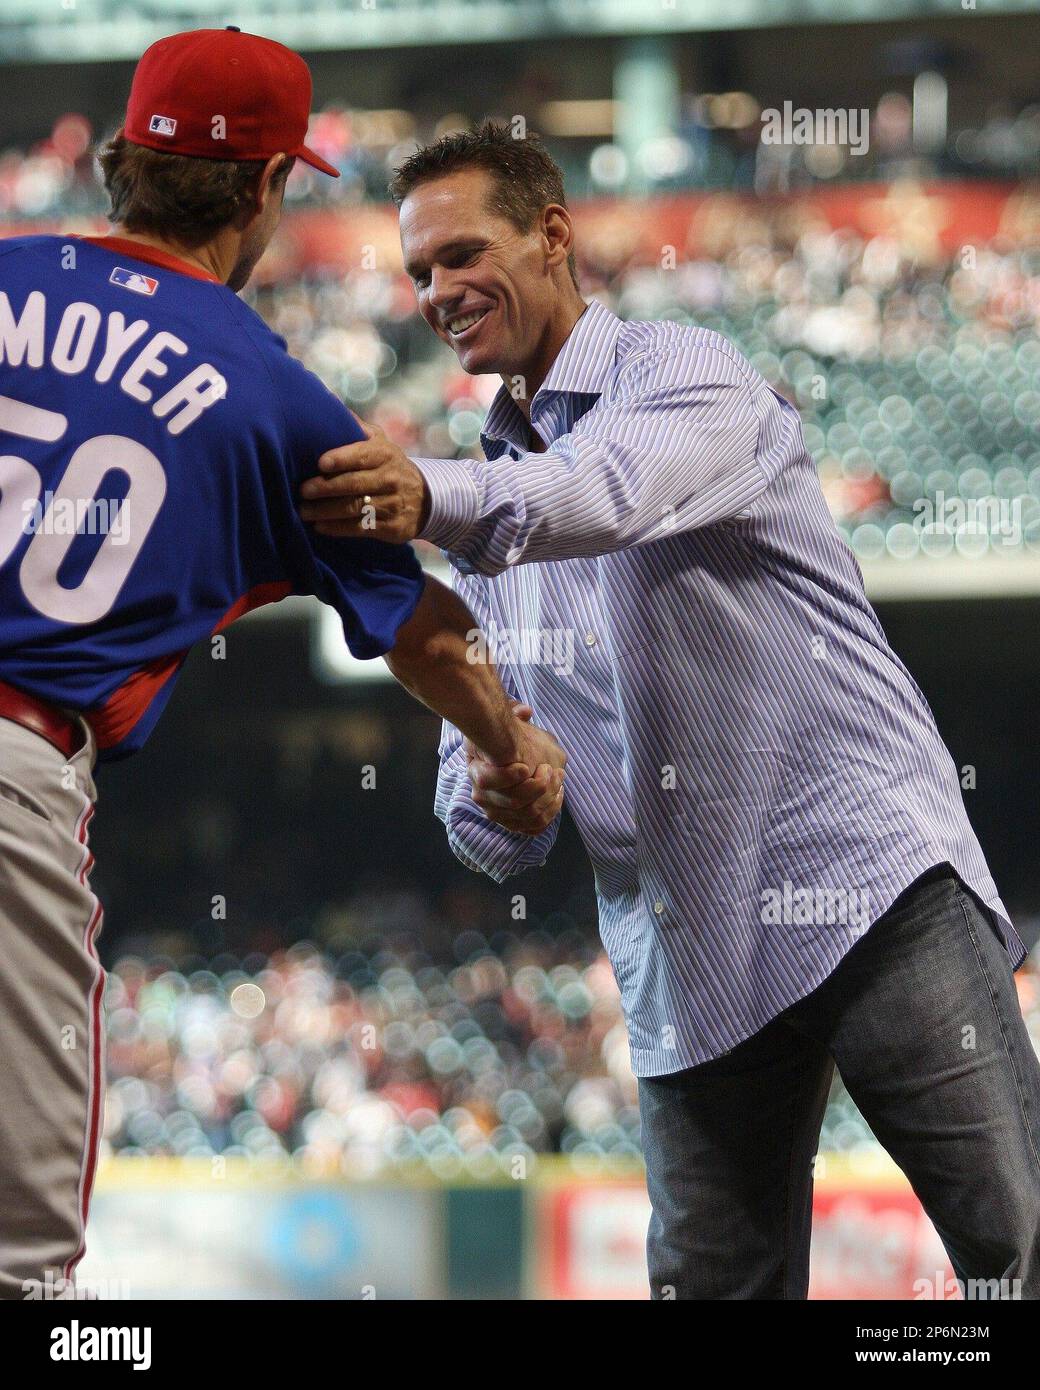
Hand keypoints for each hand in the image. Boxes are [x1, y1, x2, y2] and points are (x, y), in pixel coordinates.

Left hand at [299, 419, 429, 543]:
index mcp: (385, 454)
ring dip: (325, 511)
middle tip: (302, 490)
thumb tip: (327, 400)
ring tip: (303, 512)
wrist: (425, 499)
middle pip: (354, 484)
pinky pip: (360, 528)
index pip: (362, 455)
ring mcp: (392, 504)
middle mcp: (390, 479)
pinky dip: (337, 528)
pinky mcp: (392, 527)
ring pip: (354, 508)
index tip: (320, 462)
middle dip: (325, 488)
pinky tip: (320, 526)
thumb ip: (356, 427)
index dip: (341, 458)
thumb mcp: (380, 443)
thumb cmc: (389, 466)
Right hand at [466, 704, 566, 835]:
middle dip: (540, 786)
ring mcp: (496, 813)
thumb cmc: (513, 737)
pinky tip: (557, 794)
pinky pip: (533, 827)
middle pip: (514, 802)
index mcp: (477, 770)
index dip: (507, 776)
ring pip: (528, 815)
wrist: (516, 753)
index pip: (486, 780)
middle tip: (551, 770)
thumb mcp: (512, 721)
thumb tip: (524, 712)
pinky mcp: (513, 823)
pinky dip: (550, 812)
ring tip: (558, 778)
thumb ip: (517, 715)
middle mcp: (482, 796)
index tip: (526, 766)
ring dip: (549, 797)